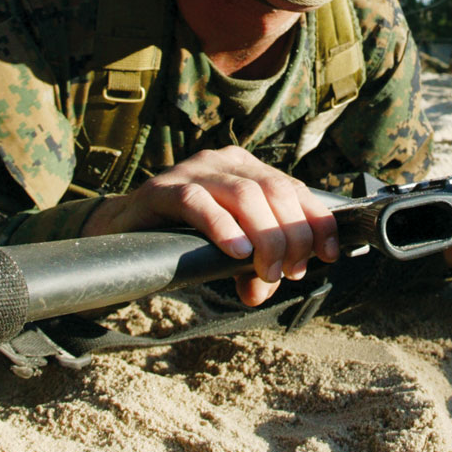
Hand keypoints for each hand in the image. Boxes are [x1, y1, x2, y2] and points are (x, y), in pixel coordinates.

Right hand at [81, 145, 338, 305]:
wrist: (124, 233)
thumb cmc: (185, 240)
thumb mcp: (231, 253)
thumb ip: (254, 270)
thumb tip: (262, 290)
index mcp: (247, 168)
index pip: (295, 188)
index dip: (317, 222)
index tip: (327, 256)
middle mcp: (224, 161)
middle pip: (274, 191)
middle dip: (290, 236)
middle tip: (286, 272)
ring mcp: (193, 171)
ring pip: (244, 194)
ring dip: (264, 236)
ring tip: (264, 271)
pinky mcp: (163, 188)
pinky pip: (199, 202)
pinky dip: (222, 227)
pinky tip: (236, 252)